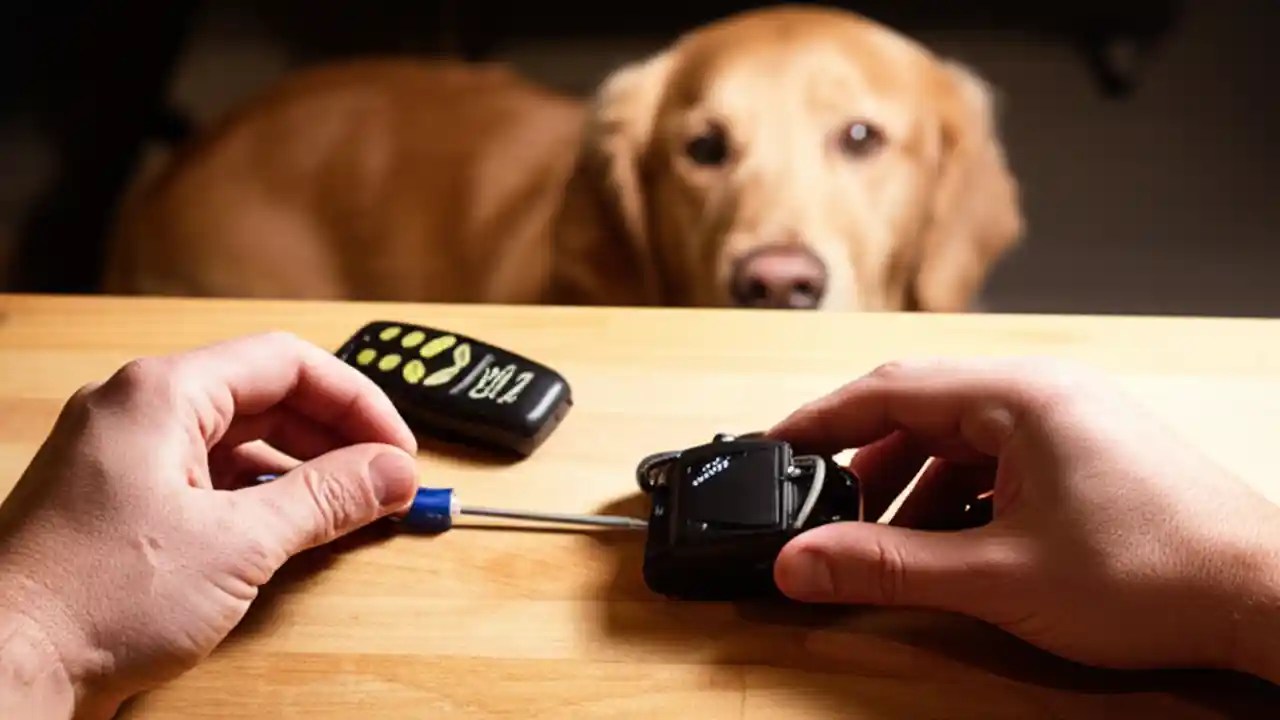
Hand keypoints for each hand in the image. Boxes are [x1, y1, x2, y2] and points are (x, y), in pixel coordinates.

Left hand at [0, 332, 420, 718]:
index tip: (396, 449)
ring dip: (300, 469)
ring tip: (348, 508)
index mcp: (162, 394)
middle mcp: (138, 410)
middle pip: (265, 396)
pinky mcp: (120, 502)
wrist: (3, 668)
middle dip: (333, 437)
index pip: (287, 362)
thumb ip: (326, 498)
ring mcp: (124, 456)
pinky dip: (258, 495)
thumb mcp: (238, 544)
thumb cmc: (95, 600)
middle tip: (383, 481)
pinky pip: (207, 475)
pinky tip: (289, 528)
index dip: (356, 402)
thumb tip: (393, 472)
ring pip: (238, 438)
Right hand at [768, 358, 1279, 681]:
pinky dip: (957, 495)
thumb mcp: (996, 577)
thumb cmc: (1155, 574)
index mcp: (1017, 395)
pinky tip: (948, 542)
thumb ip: (886, 568)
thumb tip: (802, 564)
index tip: (775, 448)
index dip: (821, 420)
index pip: (888, 388)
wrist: (1265, 597)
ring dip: (911, 485)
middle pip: (920, 408)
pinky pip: (996, 456)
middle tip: (821, 503)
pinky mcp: (1084, 449)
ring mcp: (1067, 418)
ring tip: (883, 539)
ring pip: (958, 436)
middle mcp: (1041, 391)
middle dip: (864, 460)